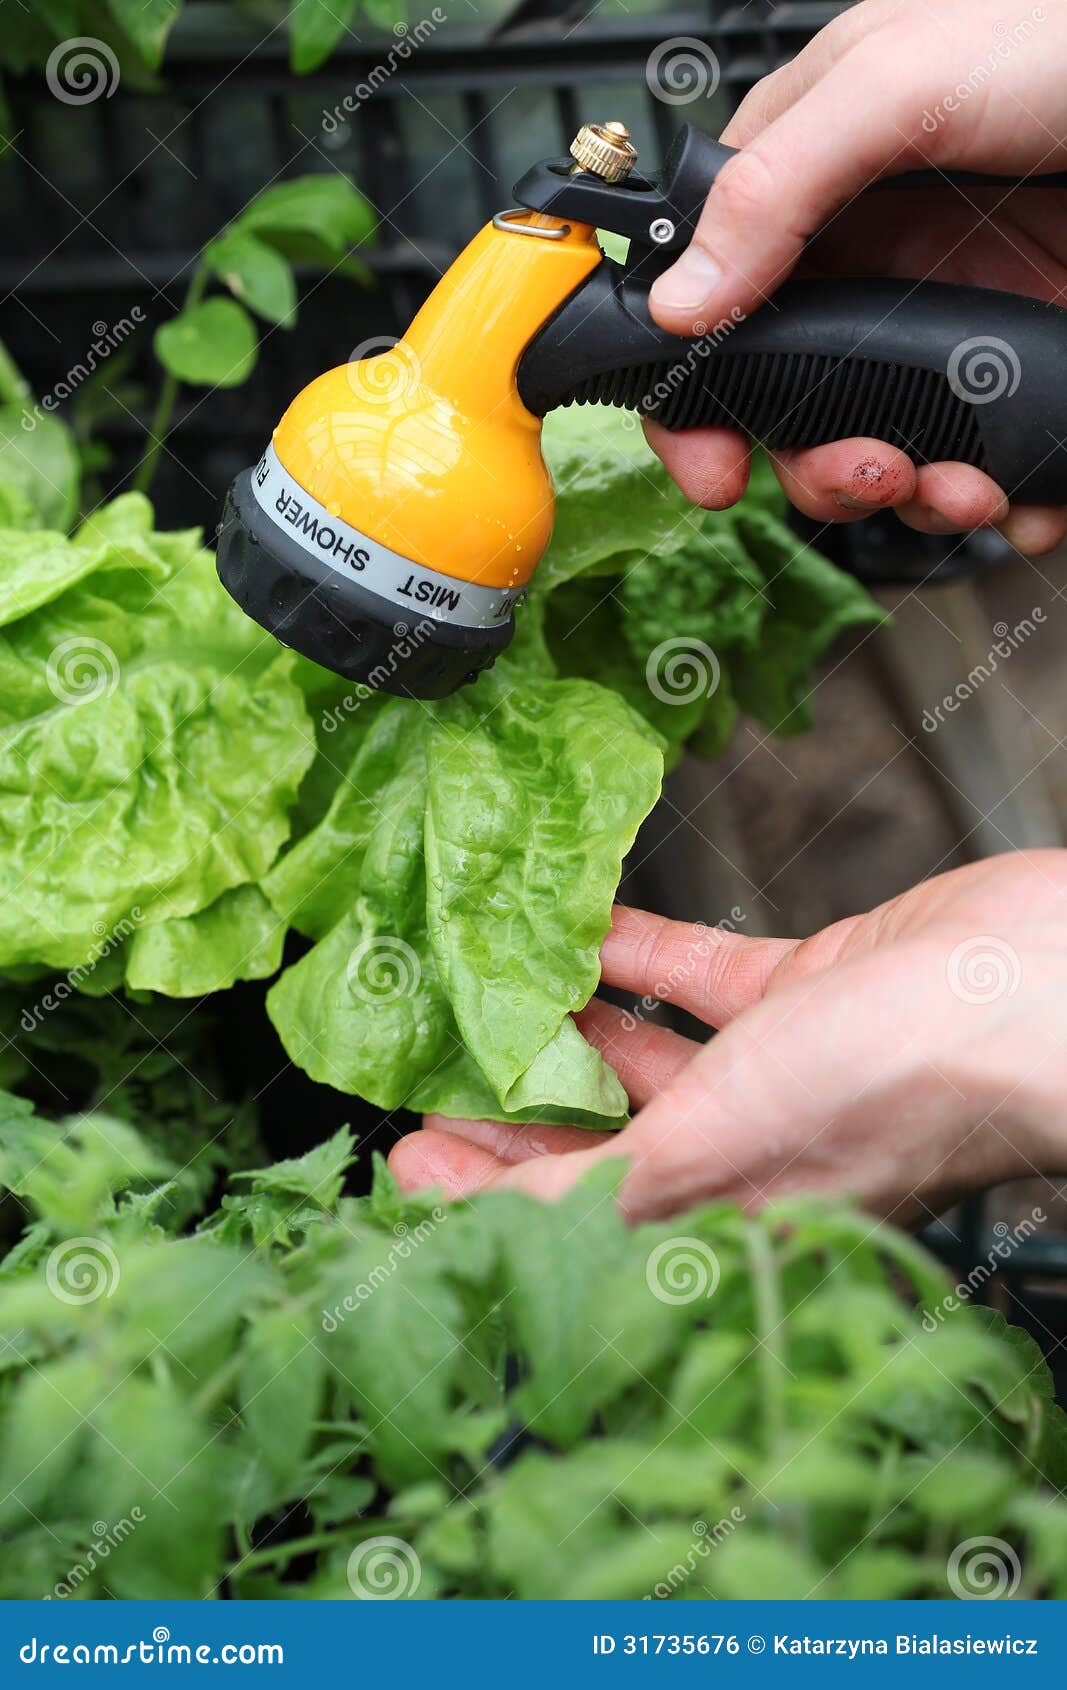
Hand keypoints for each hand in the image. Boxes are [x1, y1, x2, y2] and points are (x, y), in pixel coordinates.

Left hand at [389, 852, 1066, 1222]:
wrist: (1029, 987)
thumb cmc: (896, 1081)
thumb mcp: (716, 1145)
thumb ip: (597, 1187)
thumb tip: (483, 1222)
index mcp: (726, 1214)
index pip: (576, 1216)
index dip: (487, 1191)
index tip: (409, 1154)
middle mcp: (747, 1147)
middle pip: (600, 1135)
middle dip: (514, 1106)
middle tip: (431, 1065)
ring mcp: (779, 1067)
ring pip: (647, 1053)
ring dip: (569, 1022)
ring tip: (485, 989)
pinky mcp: (806, 988)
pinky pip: (701, 972)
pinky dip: (640, 951)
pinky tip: (582, 927)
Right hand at [645, 0, 1066, 554]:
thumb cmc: (1065, 41)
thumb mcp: (902, 81)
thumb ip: (776, 184)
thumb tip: (683, 303)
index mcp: (809, 185)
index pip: (710, 310)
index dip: (697, 400)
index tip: (715, 463)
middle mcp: (868, 262)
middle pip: (793, 409)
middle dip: (818, 469)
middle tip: (865, 474)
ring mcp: (942, 317)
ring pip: (883, 449)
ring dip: (912, 496)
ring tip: (961, 486)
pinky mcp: (1013, 359)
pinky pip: (984, 457)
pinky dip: (1004, 498)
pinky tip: (1020, 488)